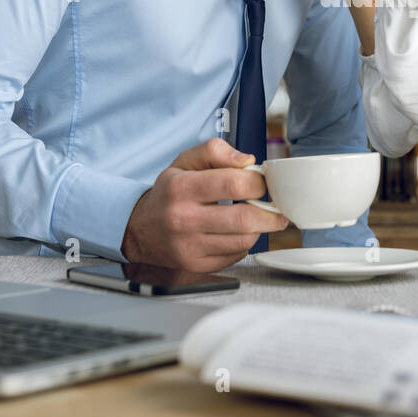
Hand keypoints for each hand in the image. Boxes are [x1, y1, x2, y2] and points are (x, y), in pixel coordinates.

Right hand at [121, 137, 289, 271]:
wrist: (140, 229)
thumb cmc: (169, 192)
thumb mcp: (184, 161)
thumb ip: (215, 151)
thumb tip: (248, 160)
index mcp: (181, 188)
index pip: (234, 184)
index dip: (258, 182)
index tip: (264, 183)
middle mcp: (183, 219)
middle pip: (244, 218)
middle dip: (270, 213)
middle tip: (277, 208)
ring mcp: (188, 246)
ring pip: (243, 240)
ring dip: (259, 229)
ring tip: (258, 218)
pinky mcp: (195, 264)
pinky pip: (235, 256)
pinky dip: (244, 244)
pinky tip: (238, 233)